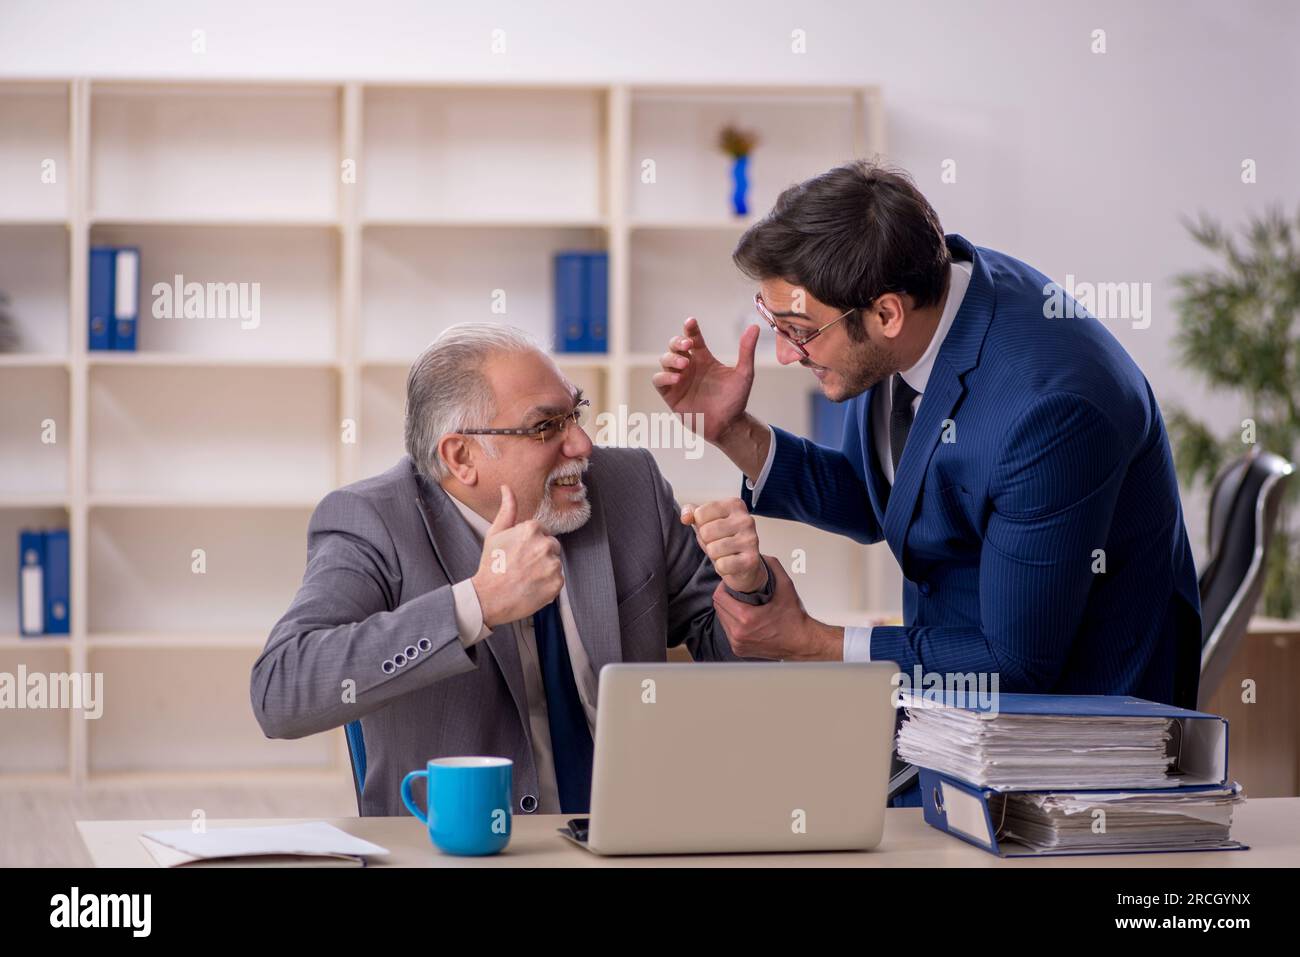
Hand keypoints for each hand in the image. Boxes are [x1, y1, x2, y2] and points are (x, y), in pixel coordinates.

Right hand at [470, 486, 564, 627]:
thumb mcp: (495, 533)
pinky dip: (547, 584)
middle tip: (521, 566)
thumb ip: (507, 509)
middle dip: (539, 555)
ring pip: (554, 563)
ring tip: (525, 577)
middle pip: (551, 546)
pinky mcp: (557, 584)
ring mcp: (553, 565)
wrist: (488, 598)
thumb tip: (507, 488)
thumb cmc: (490, 565)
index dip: (528, 543)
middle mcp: (545, 545)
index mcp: (532, 529)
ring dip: (544, 569)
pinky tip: (532, 587)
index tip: (518, 553)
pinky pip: (557, 580)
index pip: (541, 532)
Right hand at [651, 317, 758, 444]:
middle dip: (677, 341)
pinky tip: (676, 378)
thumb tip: (754, 326)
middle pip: (674, 346)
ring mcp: (679, 380)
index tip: (691, 322)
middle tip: (687, 344)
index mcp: (704, 359)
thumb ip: (746, 351)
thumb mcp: (744, 373)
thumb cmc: (735, 400)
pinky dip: (664, 376)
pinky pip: (659, 380)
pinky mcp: (671, 395)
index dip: (690, 328)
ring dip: (671, 358)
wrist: (728, 425)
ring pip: (665, 360)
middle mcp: (689, 367)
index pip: (693, 338)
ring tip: (684, 363)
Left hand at [681, 497, 765, 593]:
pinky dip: (722, 568)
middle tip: (720, 544)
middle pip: (705, 532)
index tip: (713, 529)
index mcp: (734, 505)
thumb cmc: (725, 539)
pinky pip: (722, 565)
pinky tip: (732, 563)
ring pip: (712, 549)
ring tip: (726, 553)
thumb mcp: (707, 522)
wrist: (745, 564)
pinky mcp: (751, 559)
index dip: (701, 525)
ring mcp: (750, 539)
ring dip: (715, 555)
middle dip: (707, 542)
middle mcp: (745, 519)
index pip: (700, 513)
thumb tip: (685, 517)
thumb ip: (692, 513)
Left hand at [711, 555, 843, 660]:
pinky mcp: (739, 649)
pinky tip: (744, 617)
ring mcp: (737, 643)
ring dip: (728, 609)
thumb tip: (761, 556)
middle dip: (725, 596)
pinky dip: (732, 622)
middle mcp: (739, 633)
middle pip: (718, 607)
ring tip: (741, 603)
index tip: (731, 583)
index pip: (719, 597)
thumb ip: (772, 567)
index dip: (723, 586)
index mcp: (746, 619)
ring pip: (721, 619)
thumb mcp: (785, 587)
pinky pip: (727, 630)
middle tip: (736, 591)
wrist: (802, 642)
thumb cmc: (794, 619)